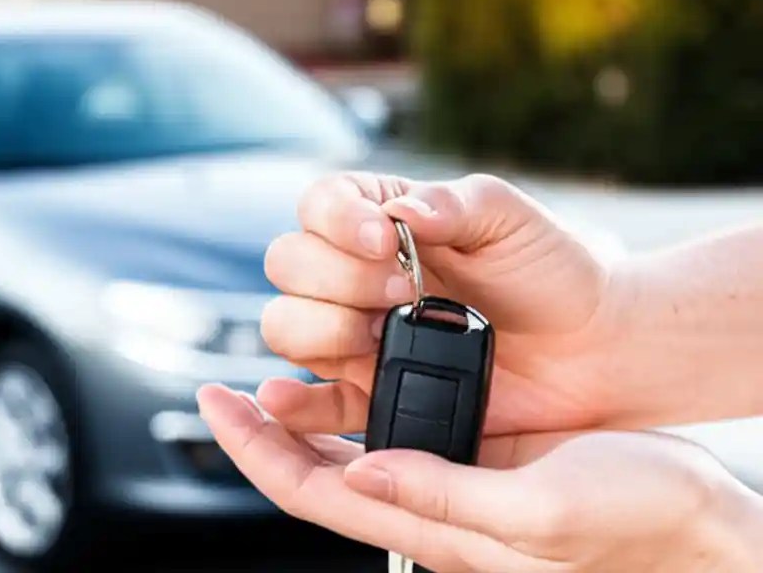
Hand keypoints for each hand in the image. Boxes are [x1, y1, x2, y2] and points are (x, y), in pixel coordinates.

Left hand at [196, 385, 762, 572]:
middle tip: (218, 388)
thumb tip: (359, 472)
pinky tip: (351, 386)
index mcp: (433, 529)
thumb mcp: (536, 506)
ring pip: (348, 459)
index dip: (254, 451)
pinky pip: (393, 443)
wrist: (695, 521)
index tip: (214, 402)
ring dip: (301, 422)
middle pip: (315, 476)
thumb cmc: (632, 518)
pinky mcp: (474, 467)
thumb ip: (444, 494)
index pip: (312, 491)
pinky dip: (356, 413)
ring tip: (267, 381)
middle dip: (261, 435)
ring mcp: (448, 490)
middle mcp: (429, 512)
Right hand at [258, 172, 635, 435]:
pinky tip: (286, 399)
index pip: (318, 204)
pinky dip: (292, 403)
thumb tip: (402, 211)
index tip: (383, 240)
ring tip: (383, 334)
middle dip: (336, 277)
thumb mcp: (511, 219)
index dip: (335, 220)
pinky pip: (311, 403)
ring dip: (323, 329)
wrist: (595, 351)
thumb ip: (455, 203)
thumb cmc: (552, 272)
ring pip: (287, 326)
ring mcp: (354, 335)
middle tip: (403, 291)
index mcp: (380, 219)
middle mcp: (353, 275)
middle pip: (289, 264)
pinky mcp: (367, 393)